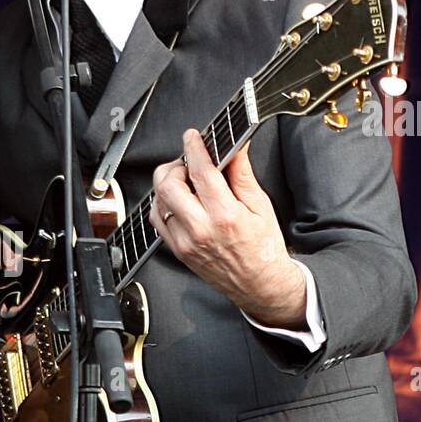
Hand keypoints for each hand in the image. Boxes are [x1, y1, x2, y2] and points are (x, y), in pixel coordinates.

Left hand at [149, 129, 306, 326]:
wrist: (260, 285)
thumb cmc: (264, 249)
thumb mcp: (261, 206)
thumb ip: (242, 175)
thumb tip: (235, 148)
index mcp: (225, 216)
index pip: (201, 172)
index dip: (194, 148)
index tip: (193, 136)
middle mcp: (200, 230)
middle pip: (168, 185)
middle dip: (175, 166)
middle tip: (189, 163)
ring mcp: (185, 242)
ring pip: (158, 201)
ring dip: (168, 184)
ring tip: (186, 182)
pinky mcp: (178, 251)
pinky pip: (156, 220)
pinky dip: (163, 204)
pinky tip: (179, 201)